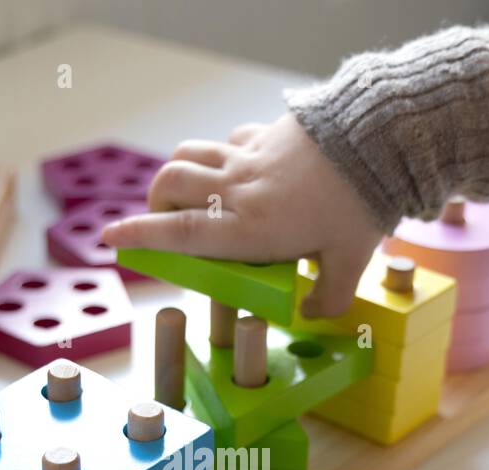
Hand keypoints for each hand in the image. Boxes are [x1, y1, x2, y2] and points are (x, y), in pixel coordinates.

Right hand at [100, 114, 382, 317]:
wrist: (380, 139)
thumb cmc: (360, 204)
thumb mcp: (348, 263)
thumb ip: (328, 297)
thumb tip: (313, 315)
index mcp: (249, 229)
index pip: (179, 233)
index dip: (140, 237)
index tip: (109, 239)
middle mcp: (238, 191)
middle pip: (169, 186)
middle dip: (153, 205)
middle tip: (160, 223)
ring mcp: (247, 158)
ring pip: (187, 155)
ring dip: (176, 175)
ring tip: (186, 196)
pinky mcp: (262, 135)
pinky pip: (226, 142)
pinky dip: (218, 156)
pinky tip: (237, 170)